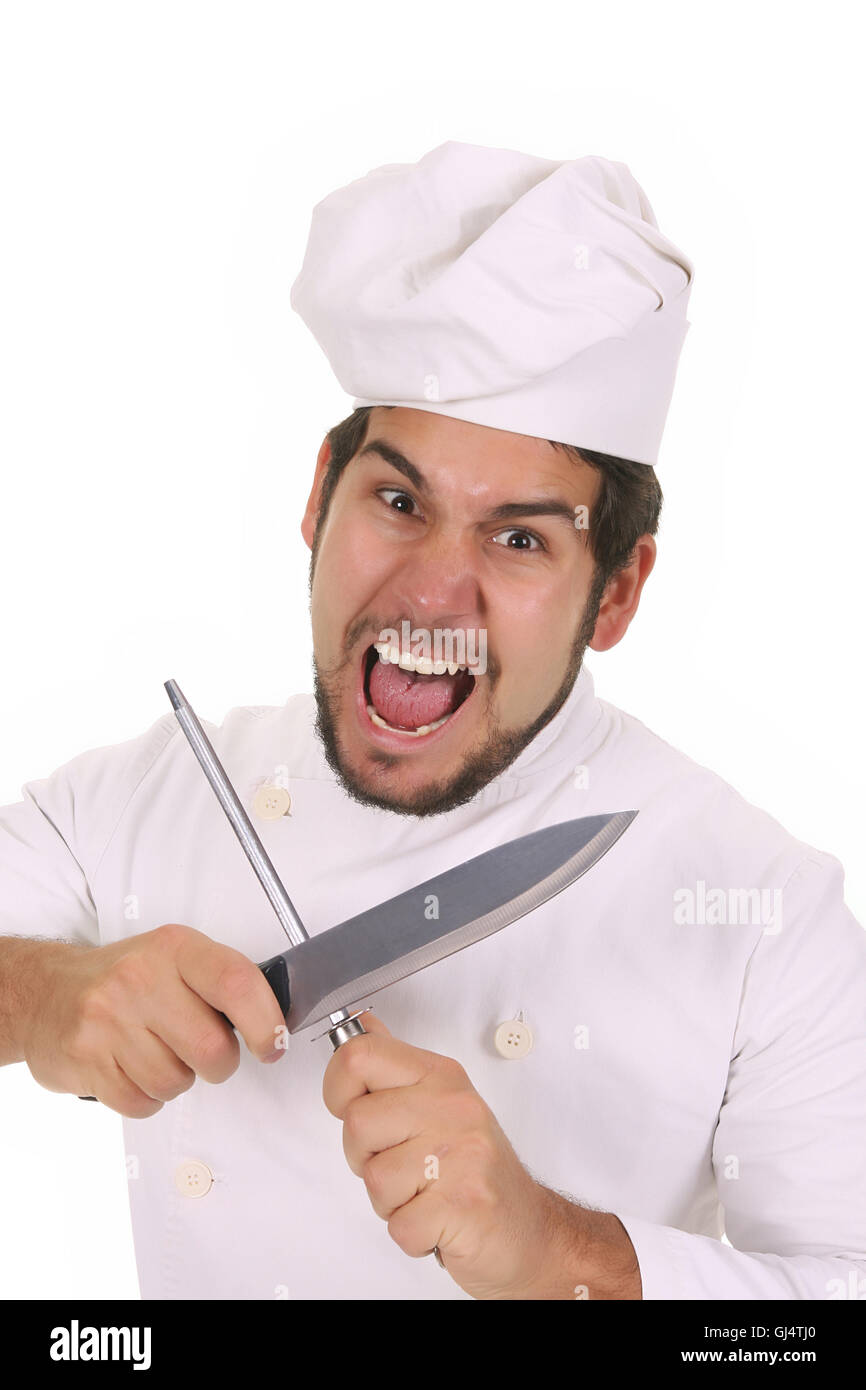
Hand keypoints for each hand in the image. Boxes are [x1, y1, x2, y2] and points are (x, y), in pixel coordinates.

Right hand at [18, 923, 286, 1116]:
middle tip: (205, 1052)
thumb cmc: (124, 979)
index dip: (266, 1022)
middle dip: (219, 1063)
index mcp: (175, 948)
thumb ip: (220, 982)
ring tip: (157, 1052)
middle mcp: (140, 979)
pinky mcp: (87, 1060)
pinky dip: (147, 1097)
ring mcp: (109, 1020)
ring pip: (177, 1082)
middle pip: (212, 1049)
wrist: (44, 992)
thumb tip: (275, 1023)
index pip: (236, 982)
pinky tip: (133, 1068)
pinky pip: (142, 1103)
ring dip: (178, 1080)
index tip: (273, 1044)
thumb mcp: (173, 958)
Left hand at [323, 1011, 590, 1298]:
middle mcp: (452, 1107)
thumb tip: (361, 1026)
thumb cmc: (475, 1169)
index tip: (353, 1109)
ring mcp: (462, 1155)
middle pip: (356, 1122)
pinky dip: (411, 1234)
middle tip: (403, 1166)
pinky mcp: (463, 1205)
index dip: (338, 1088)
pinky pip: (398, 1224)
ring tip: (425, 1194)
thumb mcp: (437, 1102)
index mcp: (440, 1076)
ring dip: (390, 1201)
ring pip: (375, 1178)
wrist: (528, 1230)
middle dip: (364, 1158)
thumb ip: (393, 1066)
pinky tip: (437, 1221)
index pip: (359, 1055)